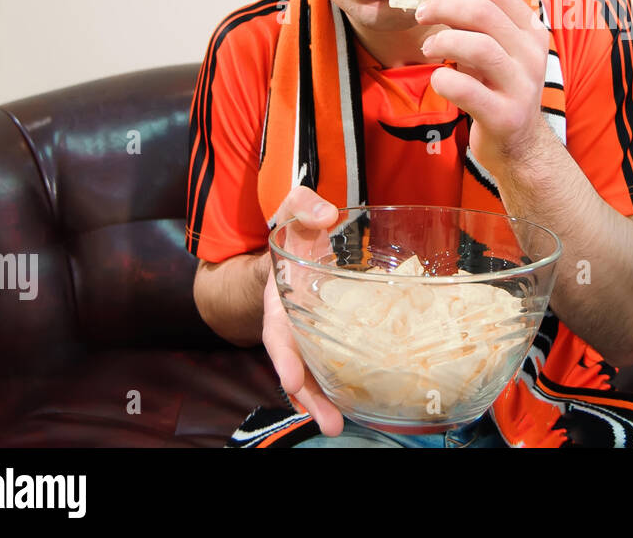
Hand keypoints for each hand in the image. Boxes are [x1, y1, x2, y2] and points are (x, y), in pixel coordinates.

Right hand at [261, 185, 344, 436]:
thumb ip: (304, 206)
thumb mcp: (294, 208)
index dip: (284, 356)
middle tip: (328, 422)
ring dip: (323, 400)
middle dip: (307, 396)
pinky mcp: (331, 333)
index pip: (278, 330)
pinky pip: (333, 362)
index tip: (291, 380)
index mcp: (280, 295)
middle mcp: (292, 320)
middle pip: (295, 364)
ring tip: (338, 426)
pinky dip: (339, 384)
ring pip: (312, 372)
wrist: (298, 238)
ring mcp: (309, 330)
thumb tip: (325, 215)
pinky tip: (354, 405)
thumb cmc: (295, 227)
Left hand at [414, 0, 553, 176]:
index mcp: (531, 30)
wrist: (518, 144)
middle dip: (443, 7)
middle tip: (420, 15)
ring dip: (443, 41)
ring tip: (427, 49)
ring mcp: (522, 86)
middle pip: (484, 12)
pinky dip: (443, 80)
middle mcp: (532, 54)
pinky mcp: (506, 116)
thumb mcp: (497, 48)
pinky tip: (439, 80)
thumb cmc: (498, 88)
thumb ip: (476, 20)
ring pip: (479, 46)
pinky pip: (467, 89)